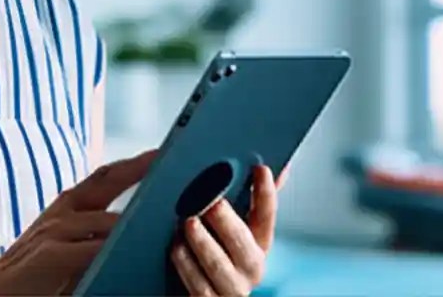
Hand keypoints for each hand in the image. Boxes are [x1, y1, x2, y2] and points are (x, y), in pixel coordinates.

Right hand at [0, 150, 158, 295]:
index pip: (106, 176)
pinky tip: (137, 249)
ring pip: (108, 219)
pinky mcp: (53, 256)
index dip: (135, 162)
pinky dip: (116, 248)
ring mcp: (56, 231)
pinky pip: (94, 248)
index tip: (165, 151)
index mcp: (66, 207)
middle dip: (142, 169)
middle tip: (177, 162)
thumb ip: (95, 237)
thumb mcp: (66, 248)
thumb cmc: (33, 277)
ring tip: (170, 213)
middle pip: (108, 180)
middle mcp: (61, 211)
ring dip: (139, 219)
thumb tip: (134, 232)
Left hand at [170, 165, 287, 295]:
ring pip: (220, 267)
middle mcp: (250, 267)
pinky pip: (198, 287)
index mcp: (257, 241)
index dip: (265, 193)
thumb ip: (239, 191)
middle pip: (244, 244)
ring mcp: (231, 289)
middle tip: (211, 201)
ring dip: (204, 244)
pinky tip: (175, 248)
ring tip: (188, 222)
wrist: (175, 284)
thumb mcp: (219, 215)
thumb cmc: (203, 240)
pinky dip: (186, 267)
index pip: (267, 215)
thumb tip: (259, 158)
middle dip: (228, 222)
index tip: (259, 167)